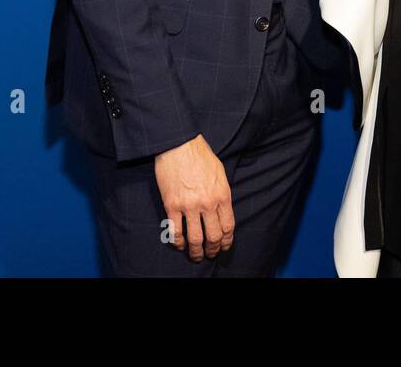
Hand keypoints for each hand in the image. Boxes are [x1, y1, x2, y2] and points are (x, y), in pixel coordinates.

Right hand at [153, 134, 234, 260]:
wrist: (179, 144)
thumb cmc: (200, 155)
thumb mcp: (220, 173)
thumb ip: (221, 193)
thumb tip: (221, 211)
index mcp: (222, 195)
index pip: (228, 226)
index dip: (227, 241)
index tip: (224, 247)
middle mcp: (208, 203)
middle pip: (214, 236)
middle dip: (213, 249)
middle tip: (210, 254)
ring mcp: (189, 205)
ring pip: (195, 238)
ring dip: (196, 252)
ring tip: (196, 256)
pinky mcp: (172, 205)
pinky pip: (176, 231)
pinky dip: (178, 242)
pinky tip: (180, 245)